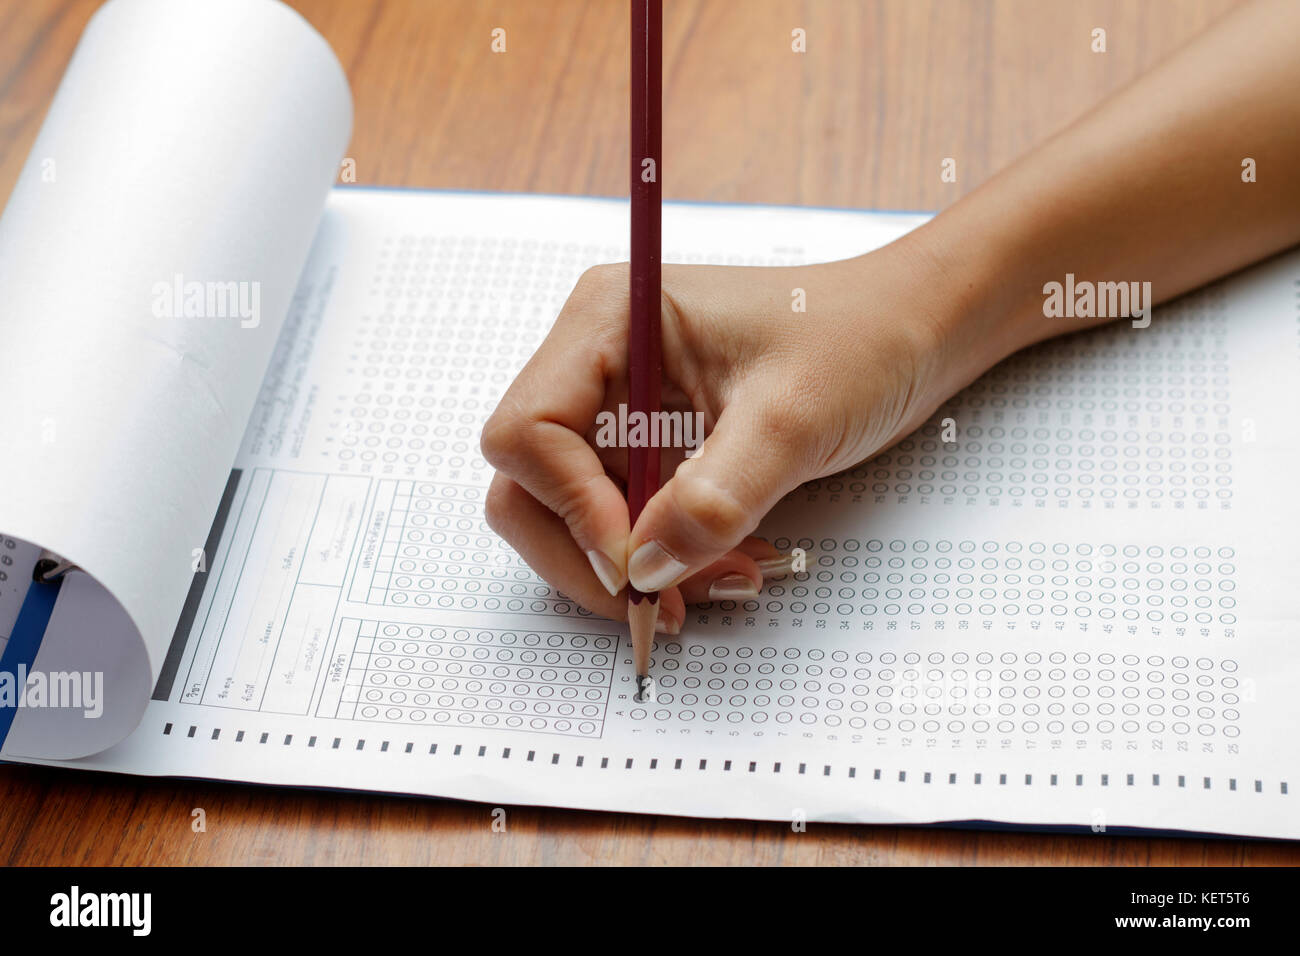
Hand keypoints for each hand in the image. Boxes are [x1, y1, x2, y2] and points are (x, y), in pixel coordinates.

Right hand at [480, 228, 996, 632]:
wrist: (915, 330)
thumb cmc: (861, 339)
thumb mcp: (791, 419)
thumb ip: (712, 499)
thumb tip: (643, 573)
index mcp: (607, 321)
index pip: (527, 432)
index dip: (570, 507)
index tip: (637, 559)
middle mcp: (596, 361)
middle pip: (529, 485)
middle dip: (593, 554)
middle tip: (664, 602)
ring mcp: (619, 405)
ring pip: (573, 516)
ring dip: (637, 566)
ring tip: (722, 579)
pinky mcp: (649, 443)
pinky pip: (624, 519)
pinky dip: (664, 557)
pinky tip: (725, 563)